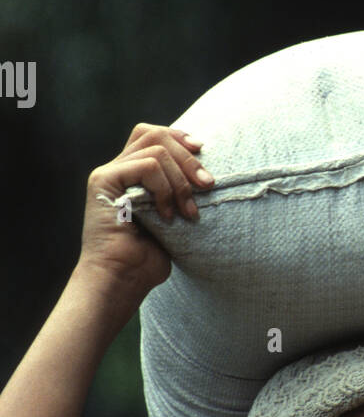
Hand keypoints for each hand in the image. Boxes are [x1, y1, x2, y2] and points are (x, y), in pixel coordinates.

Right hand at [76, 123, 214, 299]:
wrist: (122, 282)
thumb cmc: (146, 262)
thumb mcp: (173, 221)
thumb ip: (180, 194)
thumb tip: (208, 177)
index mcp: (130, 176)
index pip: (152, 135)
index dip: (179, 137)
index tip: (203, 152)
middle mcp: (117, 170)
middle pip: (155, 134)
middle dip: (188, 158)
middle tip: (208, 185)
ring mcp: (108, 174)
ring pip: (156, 149)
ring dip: (181, 180)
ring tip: (189, 211)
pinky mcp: (103, 181)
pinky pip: (147, 165)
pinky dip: (165, 188)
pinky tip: (168, 215)